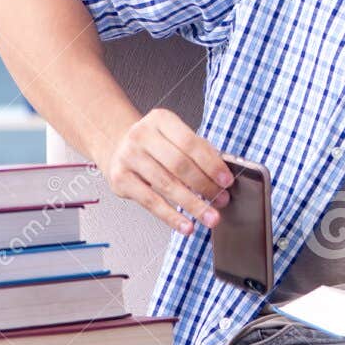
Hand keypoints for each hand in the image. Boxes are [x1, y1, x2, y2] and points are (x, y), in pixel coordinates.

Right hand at [97, 107, 234, 235]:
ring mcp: (128, 157)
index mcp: (160, 119)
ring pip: (166, 185)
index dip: (211, 164)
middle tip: (221, 201)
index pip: (191, 143)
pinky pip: (150, 202)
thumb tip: (222, 177)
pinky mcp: (120, 180)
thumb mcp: (175, 137)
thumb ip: (198, 151)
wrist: (118, 147)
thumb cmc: (155, 145)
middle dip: (204, 186)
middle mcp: (141, 135)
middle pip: (179, 165)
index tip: (226, 182)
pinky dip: (171, 216)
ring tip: (209, 217)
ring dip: (192, 205)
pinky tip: (186, 225)